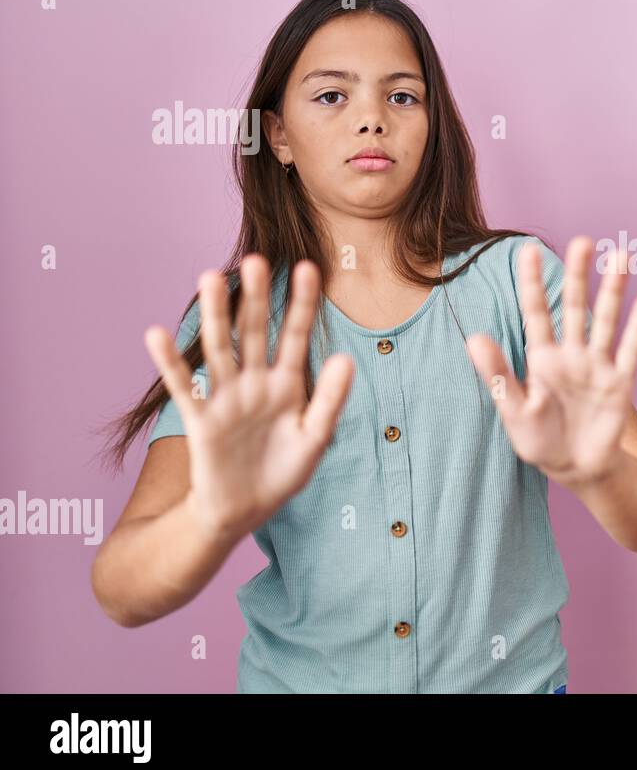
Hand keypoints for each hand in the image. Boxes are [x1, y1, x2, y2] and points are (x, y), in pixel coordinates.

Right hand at [143, 255, 354, 538]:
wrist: (244, 510)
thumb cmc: (281, 472)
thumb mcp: (315, 438)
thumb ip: (330, 399)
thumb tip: (347, 358)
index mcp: (288, 384)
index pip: (295, 335)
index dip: (302, 303)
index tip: (311, 267)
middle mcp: (255, 382)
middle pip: (254, 331)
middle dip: (256, 297)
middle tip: (256, 259)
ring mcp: (226, 397)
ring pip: (219, 348)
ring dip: (215, 315)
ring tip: (210, 278)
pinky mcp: (201, 419)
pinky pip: (184, 386)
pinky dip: (170, 362)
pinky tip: (156, 334)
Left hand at [465, 237, 636, 487]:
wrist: (576, 469)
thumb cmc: (540, 441)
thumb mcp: (514, 410)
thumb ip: (498, 374)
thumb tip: (474, 337)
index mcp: (541, 358)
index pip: (535, 312)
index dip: (531, 282)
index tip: (528, 250)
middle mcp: (571, 354)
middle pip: (574, 307)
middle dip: (578, 275)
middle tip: (584, 241)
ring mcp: (597, 366)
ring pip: (606, 321)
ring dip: (613, 291)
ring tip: (621, 258)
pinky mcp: (619, 383)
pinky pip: (630, 352)